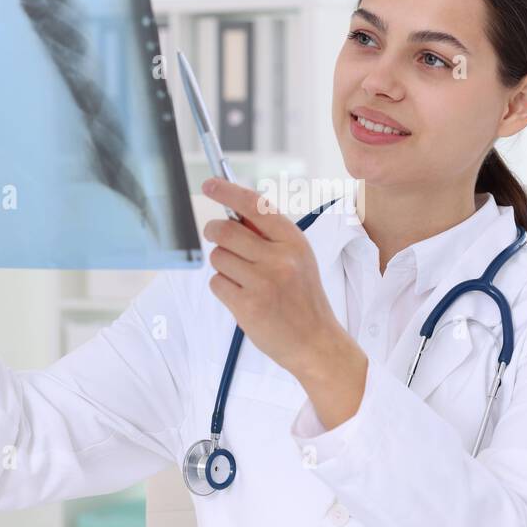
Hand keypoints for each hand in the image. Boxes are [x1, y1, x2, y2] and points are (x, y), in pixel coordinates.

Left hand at [201, 178, 349, 381]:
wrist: (315, 342)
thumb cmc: (303, 298)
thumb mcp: (298, 259)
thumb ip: (270, 236)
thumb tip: (233, 211)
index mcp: (294, 241)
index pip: (255, 205)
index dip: (228, 191)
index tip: (210, 184)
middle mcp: (280, 259)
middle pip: (225, 231)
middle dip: (214, 232)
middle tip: (217, 237)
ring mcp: (263, 283)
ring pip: (218, 258)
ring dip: (223, 265)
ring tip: (244, 279)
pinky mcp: (247, 306)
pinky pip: (216, 283)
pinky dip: (223, 287)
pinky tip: (242, 296)